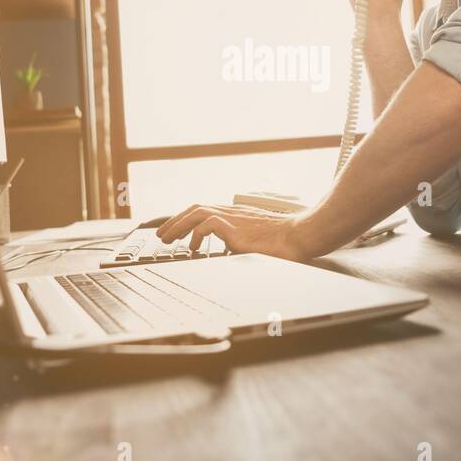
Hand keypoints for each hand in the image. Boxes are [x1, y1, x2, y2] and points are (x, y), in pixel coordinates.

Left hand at [155, 204, 312, 261]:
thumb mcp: (256, 240)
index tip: (174, 229)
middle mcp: (232, 212)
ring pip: (196, 212)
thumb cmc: (284, 240)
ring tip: (168, 239)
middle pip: (195, 208)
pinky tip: (195, 246)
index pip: (204, 210)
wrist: (298, 236)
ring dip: (178, 225)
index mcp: (235, 215)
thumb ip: (241, 241)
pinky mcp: (235, 226)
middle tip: (162, 234)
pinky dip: (197, 233)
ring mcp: (233, 218)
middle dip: (175, 221)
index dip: (185, 218)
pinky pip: (207, 224)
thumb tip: (230, 252)